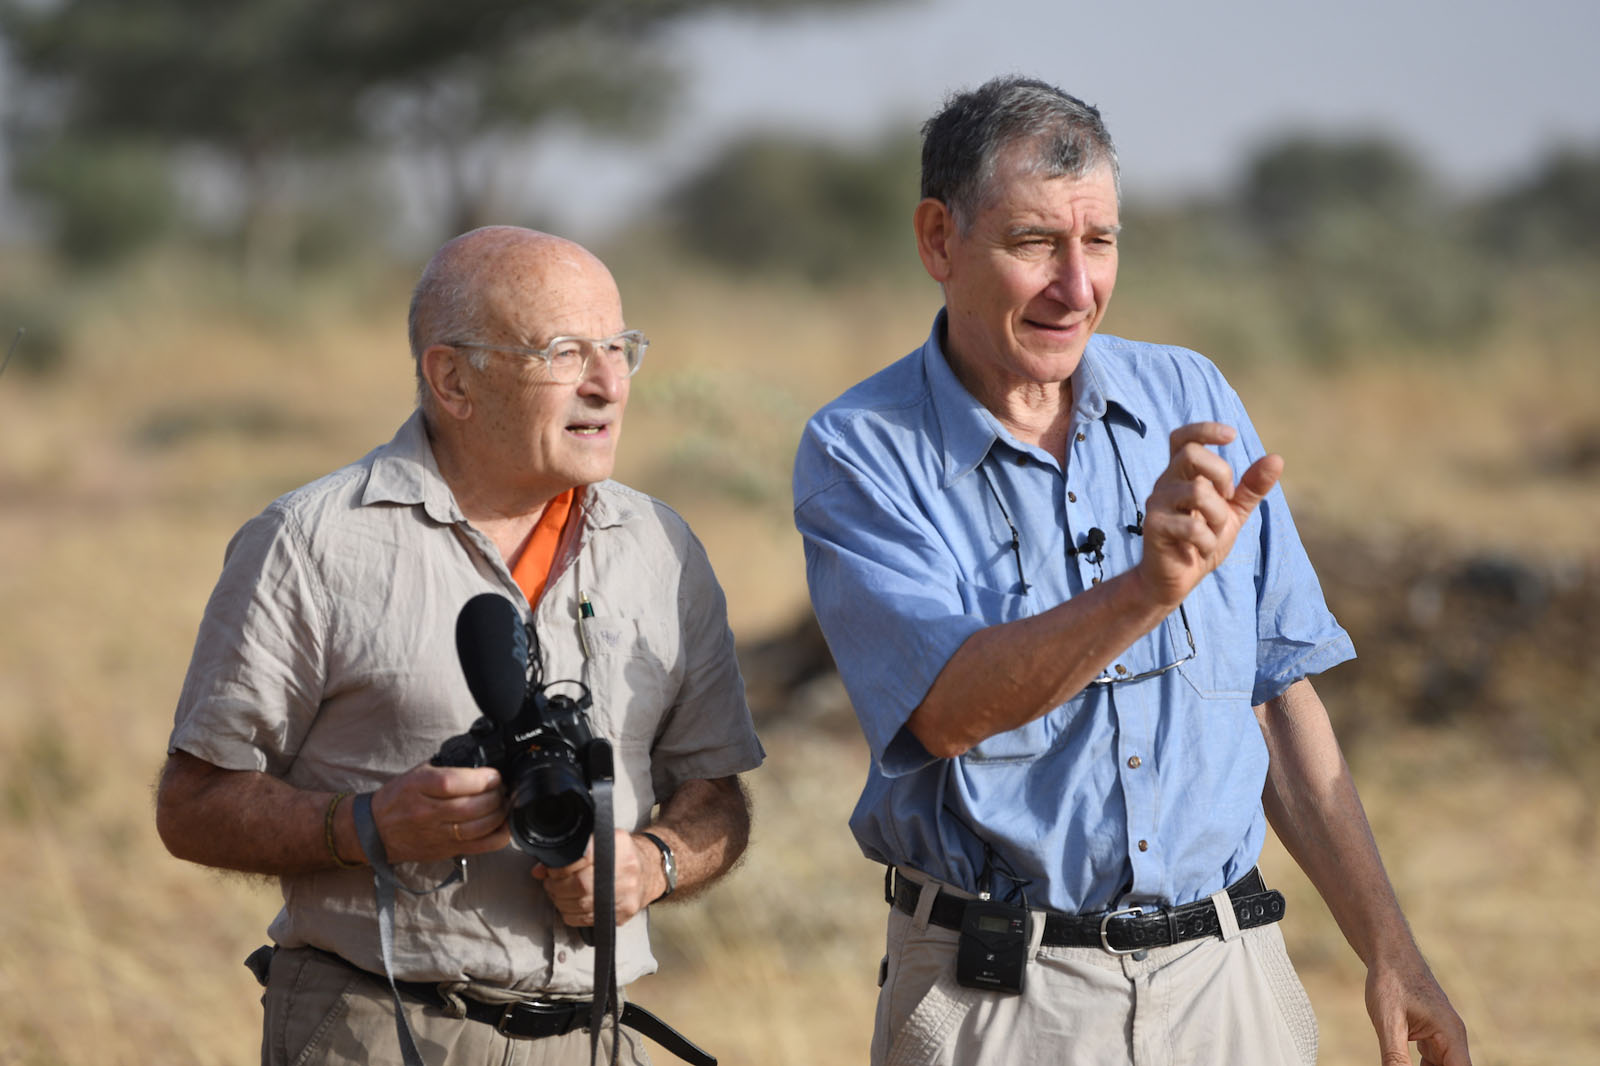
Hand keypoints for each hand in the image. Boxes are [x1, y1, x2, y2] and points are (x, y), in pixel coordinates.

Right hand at [367, 763, 509, 862]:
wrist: (374, 831)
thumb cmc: (397, 798)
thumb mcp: (417, 773)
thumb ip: (446, 768)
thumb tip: (482, 765)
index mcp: (418, 786)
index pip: (454, 782)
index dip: (482, 778)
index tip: (494, 775)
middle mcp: (426, 812)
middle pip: (472, 806)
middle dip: (496, 795)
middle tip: (502, 788)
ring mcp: (437, 834)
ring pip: (479, 827)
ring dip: (500, 814)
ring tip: (504, 804)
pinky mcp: (445, 851)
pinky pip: (480, 846)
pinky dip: (498, 836)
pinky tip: (504, 825)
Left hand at [531, 830, 659, 928]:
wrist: (651, 870)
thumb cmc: (621, 854)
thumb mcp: (601, 841)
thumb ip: (571, 851)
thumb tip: (540, 869)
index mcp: (620, 845)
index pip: (584, 856)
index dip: (562, 865)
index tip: (552, 868)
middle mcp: (626, 869)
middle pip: (581, 884)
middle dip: (557, 886)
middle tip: (550, 883)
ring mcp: (626, 894)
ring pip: (582, 905)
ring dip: (560, 901)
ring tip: (557, 893)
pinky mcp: (624, 913)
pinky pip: (588, 920)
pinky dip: (571, 914)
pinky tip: (569, 906)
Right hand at [1135, 422, 1281, 609]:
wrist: (1176, 580)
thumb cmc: (1200, 542)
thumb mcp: (1232, 513)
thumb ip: (1251, 488)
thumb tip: (1276, 458)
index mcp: (1182, 475)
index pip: (1183, 437)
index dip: (1205, 429)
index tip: (1231, 436)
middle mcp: (1166, 483)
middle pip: (1192, 454)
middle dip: (1221, 475)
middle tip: (1225, 500)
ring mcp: (1157, 504)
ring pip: (1197, 491)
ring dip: (1218, 517)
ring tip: (1212, 533)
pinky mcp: (1154, 527)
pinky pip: (1193, 527)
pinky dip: (1208, 542)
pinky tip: (1202, 550)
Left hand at [1366, 954, 1471, 1065]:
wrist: (1388, 954)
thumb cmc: (1390, 982)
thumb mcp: (1388, 1022)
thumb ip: (1395, 1057)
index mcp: (1451, 1035)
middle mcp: (1453, 1038)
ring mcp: (1443, 1037)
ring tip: (1404, 1064)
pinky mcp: (1430, 1035)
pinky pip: (1433, 1062)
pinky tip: (1402, 1064)